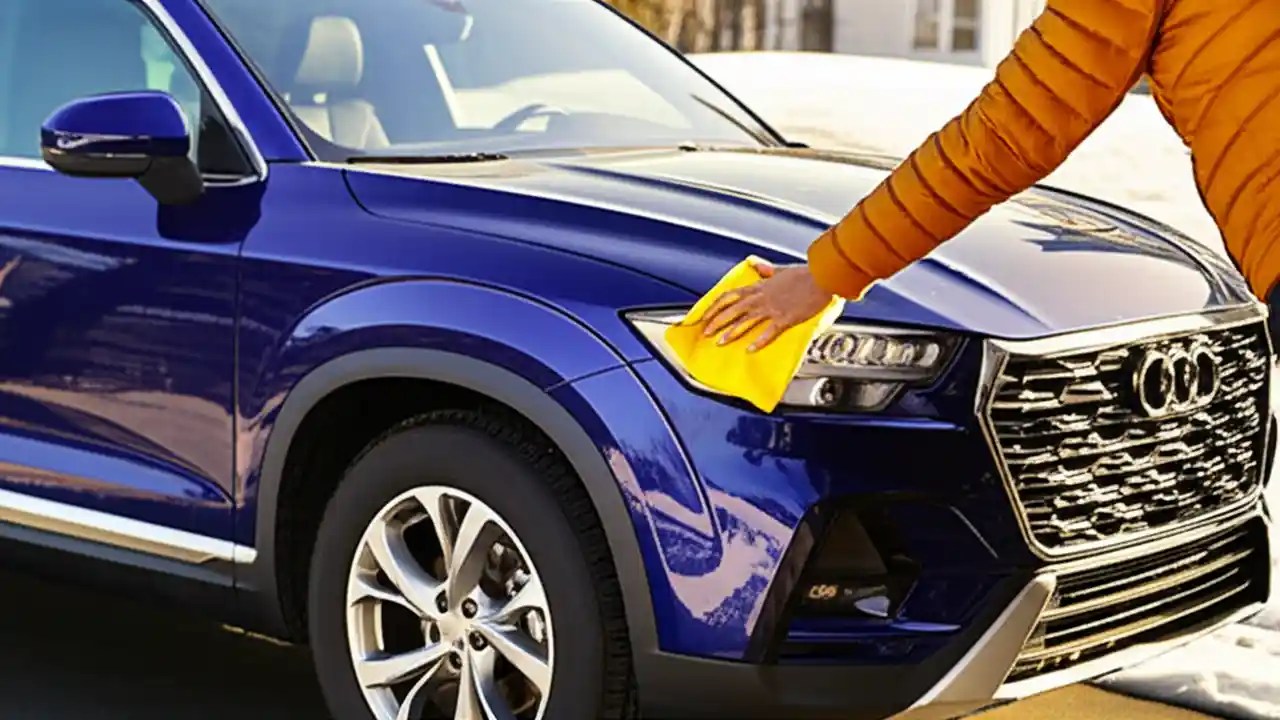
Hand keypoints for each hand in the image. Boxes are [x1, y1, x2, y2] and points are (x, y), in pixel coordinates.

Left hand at [699, 261, 833, 350]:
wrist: (823, 276)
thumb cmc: (806, 273)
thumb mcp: (782, 269)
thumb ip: (767, 271)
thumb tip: (758, 266)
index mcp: (760, 286)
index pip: (730, 296)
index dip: (714, 306)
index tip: (704, 314)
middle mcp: (762, 297)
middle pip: (732, 309)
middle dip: (716, 321)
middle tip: (704, 332)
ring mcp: (772, 308)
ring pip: (746, 321)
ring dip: (731, 332)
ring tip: (719, 342)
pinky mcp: (785, 318)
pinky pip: (769, 332)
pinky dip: (759, 341)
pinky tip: (750, 349)